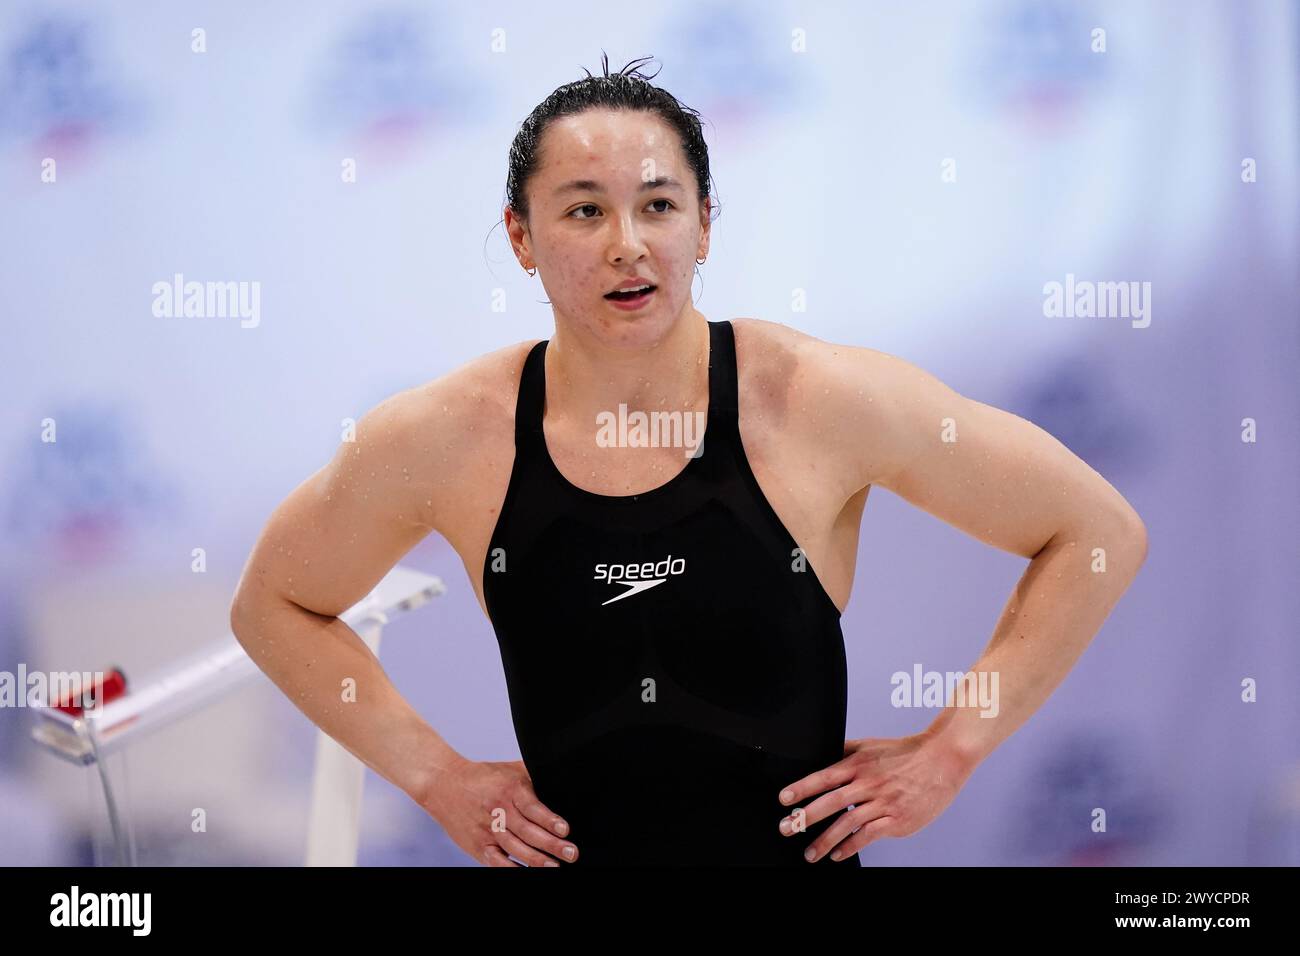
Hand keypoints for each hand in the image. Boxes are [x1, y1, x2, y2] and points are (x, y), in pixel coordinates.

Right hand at [420, 758, 578, 866]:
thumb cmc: (483, 777)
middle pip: (527, 830)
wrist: (444, 784)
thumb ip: (534, 776)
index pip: (532, 807)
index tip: (565, 829)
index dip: (549, 819)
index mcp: (509, 790)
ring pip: (514, 847)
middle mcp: (498, 810)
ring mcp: (487, 829)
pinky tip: (525, 872)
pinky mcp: (477, 844)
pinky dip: (510, 868)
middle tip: (571, 853)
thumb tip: (561, 779)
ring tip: (554, 867)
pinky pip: (495, 861)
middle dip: (550, 844)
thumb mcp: (511, 769)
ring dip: (535, 860)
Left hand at [776, 733, 971, 861]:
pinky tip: (838, 855)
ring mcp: (884, 802)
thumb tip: (820, 752)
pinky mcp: (898, 820)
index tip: (784, 799)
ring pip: (848, 823)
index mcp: (859, 765)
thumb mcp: (870, 745)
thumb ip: (844, 751)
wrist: (942, 760)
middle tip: (786, 828)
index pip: (824, 777)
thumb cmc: (905, 753)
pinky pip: (869, 835)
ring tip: (810, 854)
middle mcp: (868, 783)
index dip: (802, 788)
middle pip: (831, 802)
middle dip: (805, 817)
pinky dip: (851, 847)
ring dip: (825, 840)